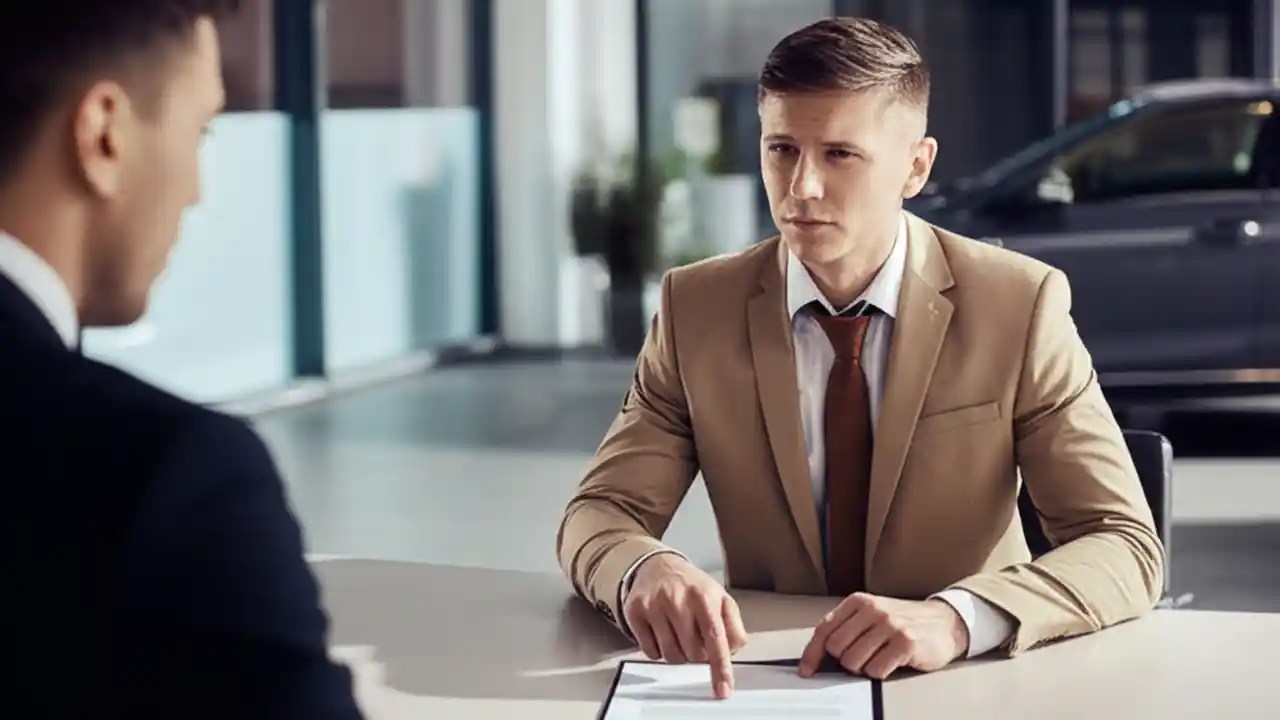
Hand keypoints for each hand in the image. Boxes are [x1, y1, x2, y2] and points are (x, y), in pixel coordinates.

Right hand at [623, 553, 749, 698]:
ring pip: (671, 656)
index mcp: (704, 596)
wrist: (659, 566)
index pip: (715, 637)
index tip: (723, 690)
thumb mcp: (721, 599)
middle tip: (696, 639)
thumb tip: (731, 652)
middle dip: (698, 655)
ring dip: (679, 655)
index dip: (721, 667)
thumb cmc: (694, 588)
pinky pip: (650, 652)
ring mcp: (654, 605)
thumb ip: (733, 626)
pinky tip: (662, 632)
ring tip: (679, 635)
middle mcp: (677, 599)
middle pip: (693, 653)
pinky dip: (659, 651)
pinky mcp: (635, 612)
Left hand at [798, 594, 968, 679]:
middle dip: (845, 661)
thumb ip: (846, 628)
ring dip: (864, 668)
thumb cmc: (903, 623)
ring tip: (880, 658)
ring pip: (853, 662)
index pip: (824, 629)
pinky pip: (876, 670)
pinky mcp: (905, 642)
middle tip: (864, 657)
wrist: (944, 623)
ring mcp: (889, 624)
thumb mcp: (871, 617)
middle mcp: (872, 609)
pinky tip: (893, 662)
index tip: (806, 671)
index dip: (812, 654)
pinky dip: (881, 673)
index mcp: (858, 601)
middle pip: (836, 649)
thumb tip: (816, 656)